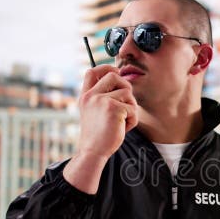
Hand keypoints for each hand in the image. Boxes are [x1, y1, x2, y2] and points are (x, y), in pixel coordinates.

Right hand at [62, 65, 139, 193]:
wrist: (93, 151)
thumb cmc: (97, 134)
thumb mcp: (93, 112)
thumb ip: (101, 97)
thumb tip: (120, 81)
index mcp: (86, 96)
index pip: (92, 71)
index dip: (105, 67)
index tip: (115, 71)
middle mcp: (92, 96)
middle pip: (114, 76)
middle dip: (125, 86)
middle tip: (126, 102)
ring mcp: (102, 101)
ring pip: (127, 93)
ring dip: (130, 108)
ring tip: (122, 121)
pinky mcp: (114, 108)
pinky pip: (133, 108)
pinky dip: (132, 120)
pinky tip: (123, 128)